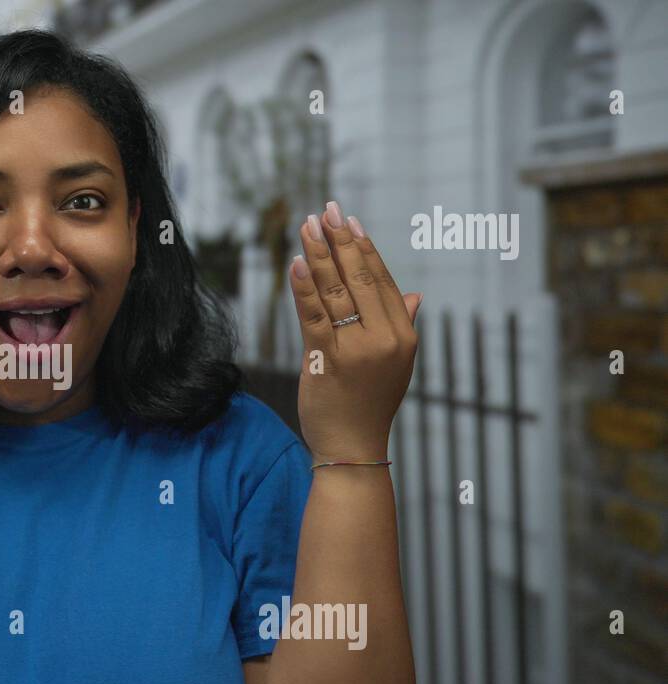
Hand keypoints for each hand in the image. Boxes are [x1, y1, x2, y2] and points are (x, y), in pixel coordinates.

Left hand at [288, 201, 420, 463]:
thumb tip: (413, 295)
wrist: (353, 446)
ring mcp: (355, 350)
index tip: (349, 222)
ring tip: (307, 226)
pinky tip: (296, 262)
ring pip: (335, 292)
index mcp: (402, 336)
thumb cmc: (369, 404)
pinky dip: (303, 287)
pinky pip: (313, 316)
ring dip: (318, 255)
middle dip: (340, 241)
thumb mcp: (395, 365)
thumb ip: (401, 325)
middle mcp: (384, 339)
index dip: (364, 249)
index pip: (382, 281)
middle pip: (360, 279)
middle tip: (326, 211)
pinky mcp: (326, 360)